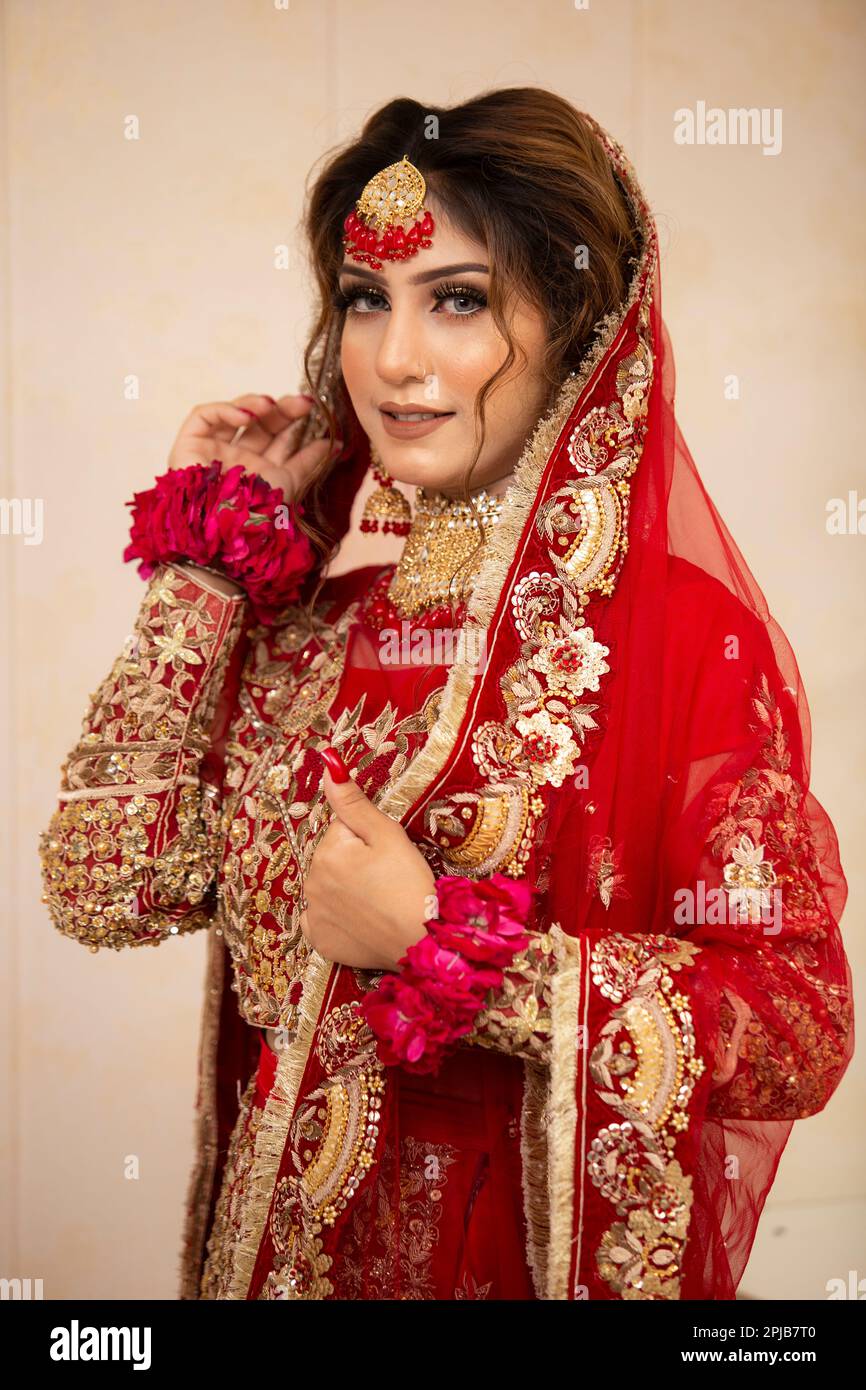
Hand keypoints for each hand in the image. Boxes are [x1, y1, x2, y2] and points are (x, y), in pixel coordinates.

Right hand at [167, 391, 340, 504]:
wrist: (224, 534)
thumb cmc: (256, 516)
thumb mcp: (290, 485)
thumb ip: (309, 462)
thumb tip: (334, 443)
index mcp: (260, 476)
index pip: (279, 441)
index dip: (295, 424)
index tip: (316, 411)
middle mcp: (236, 464)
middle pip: (260, 426)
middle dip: (281, 411)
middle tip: (302, 403)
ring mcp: (211, 454)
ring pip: (233, 416)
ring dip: (255, 404)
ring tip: (271, 404)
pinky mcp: (187, 447)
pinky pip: (204, 417)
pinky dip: (225, 410)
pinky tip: (247, 415)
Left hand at [300, 749, 435, 971]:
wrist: (423, 940)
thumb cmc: (411, 884)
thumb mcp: (387, 835)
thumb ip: (353, 801)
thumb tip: (328, 763)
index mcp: (327, 852)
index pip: (343, 830)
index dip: (368, 840)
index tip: (387, 857)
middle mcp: (312, 882)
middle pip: (333, 858)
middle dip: (355, 863)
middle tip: (387, 879)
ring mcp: (314, 915)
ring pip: (328, 887)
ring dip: (347, 889)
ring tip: (379, 900)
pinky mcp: (321, 941)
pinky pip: (323, 920)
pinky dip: (339, 919)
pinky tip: (363, 921)